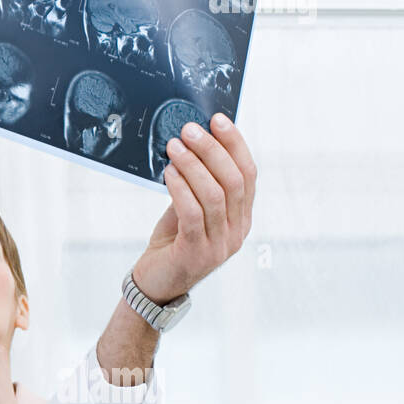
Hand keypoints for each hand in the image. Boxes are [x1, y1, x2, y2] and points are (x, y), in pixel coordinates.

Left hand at [133, 112, 257, 302]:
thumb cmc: (172, 241)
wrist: (155, 284)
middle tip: (190, 129)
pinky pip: (192, 214)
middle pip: (233, 181)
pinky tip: (168, 173)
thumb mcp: (189, 208)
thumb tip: (192, 141)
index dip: (235, 144)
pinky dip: (181, 189)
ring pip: (214, 195)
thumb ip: (196, 183)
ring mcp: (220, 245)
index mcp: (241, 217)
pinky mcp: (197, 253)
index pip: (247, 174)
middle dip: (212, 150)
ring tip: (173, 146)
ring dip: (193, 165)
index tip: (218, 120)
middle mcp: (237, 231)